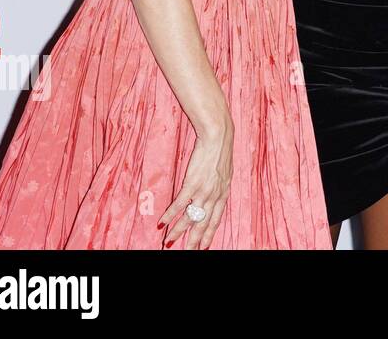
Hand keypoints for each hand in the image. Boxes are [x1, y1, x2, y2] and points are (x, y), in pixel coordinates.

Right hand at [161, 114, 233, 249]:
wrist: (218, 136)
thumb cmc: (220, 151)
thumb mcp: (225, 172)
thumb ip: (219, 186)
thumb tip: (214, 193)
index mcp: (223, 193)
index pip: (216, 219)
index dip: (209, 234)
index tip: (204, 246)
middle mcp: (215, 195)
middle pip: (203, 223)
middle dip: (194, 239)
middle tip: (188, 251)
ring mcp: (203, 190)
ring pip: (190, 217)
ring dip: (178, 231)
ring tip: (169, 242)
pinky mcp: (192, 183)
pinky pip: (179, 204)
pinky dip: (170, 215)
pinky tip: (162, 223)